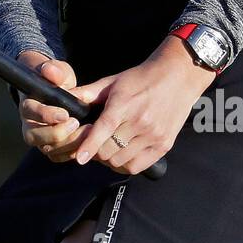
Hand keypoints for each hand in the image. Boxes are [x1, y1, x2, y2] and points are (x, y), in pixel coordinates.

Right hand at [15, 50, 86, 162]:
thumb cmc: (57, 78)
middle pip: (34, 136)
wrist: (58, 90)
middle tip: (77, 123)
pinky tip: (86, 143)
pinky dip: (71, 153)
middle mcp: (29, 124)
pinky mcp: (50, 148)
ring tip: (87, 132)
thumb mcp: (58, 71)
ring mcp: (39, 138)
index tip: (65, 114)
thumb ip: (54, 70)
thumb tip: (49, 70)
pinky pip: (57, 156)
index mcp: (28, 104)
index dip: (46, 115)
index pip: (30, 112)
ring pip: (47, 149)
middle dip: (56, 133)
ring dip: (67, 144)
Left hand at [59, 37, 219, 177]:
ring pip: (121, 161)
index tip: (79, 158)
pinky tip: (123, 154)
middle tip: (94, 144)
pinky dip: (126, 164)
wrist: (177, 77)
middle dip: (96, 150)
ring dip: (110, 158)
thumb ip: (88, 92)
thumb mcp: (113, 81)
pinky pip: (138, 166)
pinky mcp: (164, 145)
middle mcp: (140, 121)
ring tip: (109, 147)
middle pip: (108, 150)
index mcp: (124, 104)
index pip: (103, 130)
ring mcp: (153, 135)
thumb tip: (65, 98)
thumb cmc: (141, 78)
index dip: (89, 146)